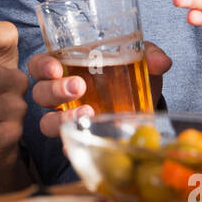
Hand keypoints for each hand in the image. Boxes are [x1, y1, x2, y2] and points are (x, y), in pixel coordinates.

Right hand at [29, 42, 171, 137]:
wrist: (143, 103)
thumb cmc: (129, 74)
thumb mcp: (137, 59)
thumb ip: (147, 55)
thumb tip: (160, 61)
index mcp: (65, 69)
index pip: (40, 66)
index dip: (42, 66)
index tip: (56, 67)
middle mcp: (59, 95)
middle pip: (40, 93)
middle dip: (55, 90)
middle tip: (79, 87)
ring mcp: (66, 119)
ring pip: (46, 122)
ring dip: (61, 119)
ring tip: (88, 113)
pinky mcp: (79, 139)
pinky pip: (67, 145)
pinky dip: (73, 145)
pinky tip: (87, 140)